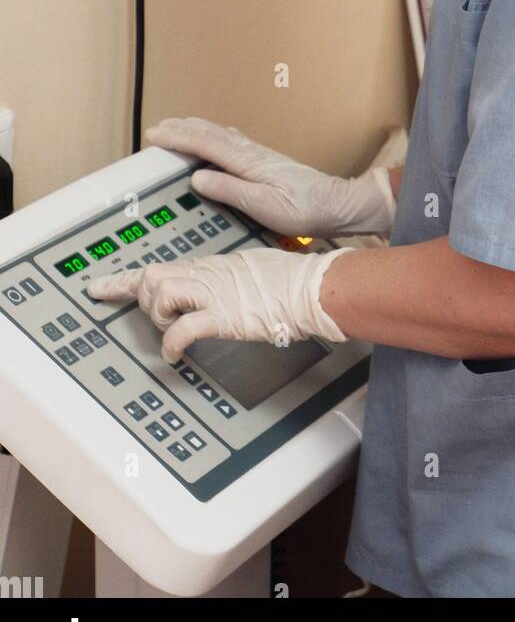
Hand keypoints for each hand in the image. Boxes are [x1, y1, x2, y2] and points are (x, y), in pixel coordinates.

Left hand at [86, 245, 350, 363]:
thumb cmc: (290, 280)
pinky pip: (182, 328)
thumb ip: (229, 277)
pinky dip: (172, 344)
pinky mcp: (223, 315)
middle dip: (144, 301)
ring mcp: (213, 293)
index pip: (159, 268)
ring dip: (159, 318)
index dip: (122, 280)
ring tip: (174, 333)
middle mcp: (206, 275)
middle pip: (151, 277)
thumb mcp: (251, 267)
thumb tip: (222, 285)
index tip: (99, 286)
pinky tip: (177, 355)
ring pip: (160, 294)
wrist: (309, 288)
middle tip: (160, 320)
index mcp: (211, 266)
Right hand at [145, 117, 404, 237]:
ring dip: (197, 129)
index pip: (205, 144)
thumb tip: (197, 177)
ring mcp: (260, 155)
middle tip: (158, 127)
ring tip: (179, 127)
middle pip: (211, 133)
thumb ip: (229, 189)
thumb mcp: (263, 205)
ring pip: (221, 134)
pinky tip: (216, 139)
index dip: (177, 138)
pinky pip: (231, 141)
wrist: (336, 205)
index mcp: (248, 162)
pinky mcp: (267, 161)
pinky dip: (214, 136)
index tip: (155, 135)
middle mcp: (252, 153)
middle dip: (182, 129)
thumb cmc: (303, 210)